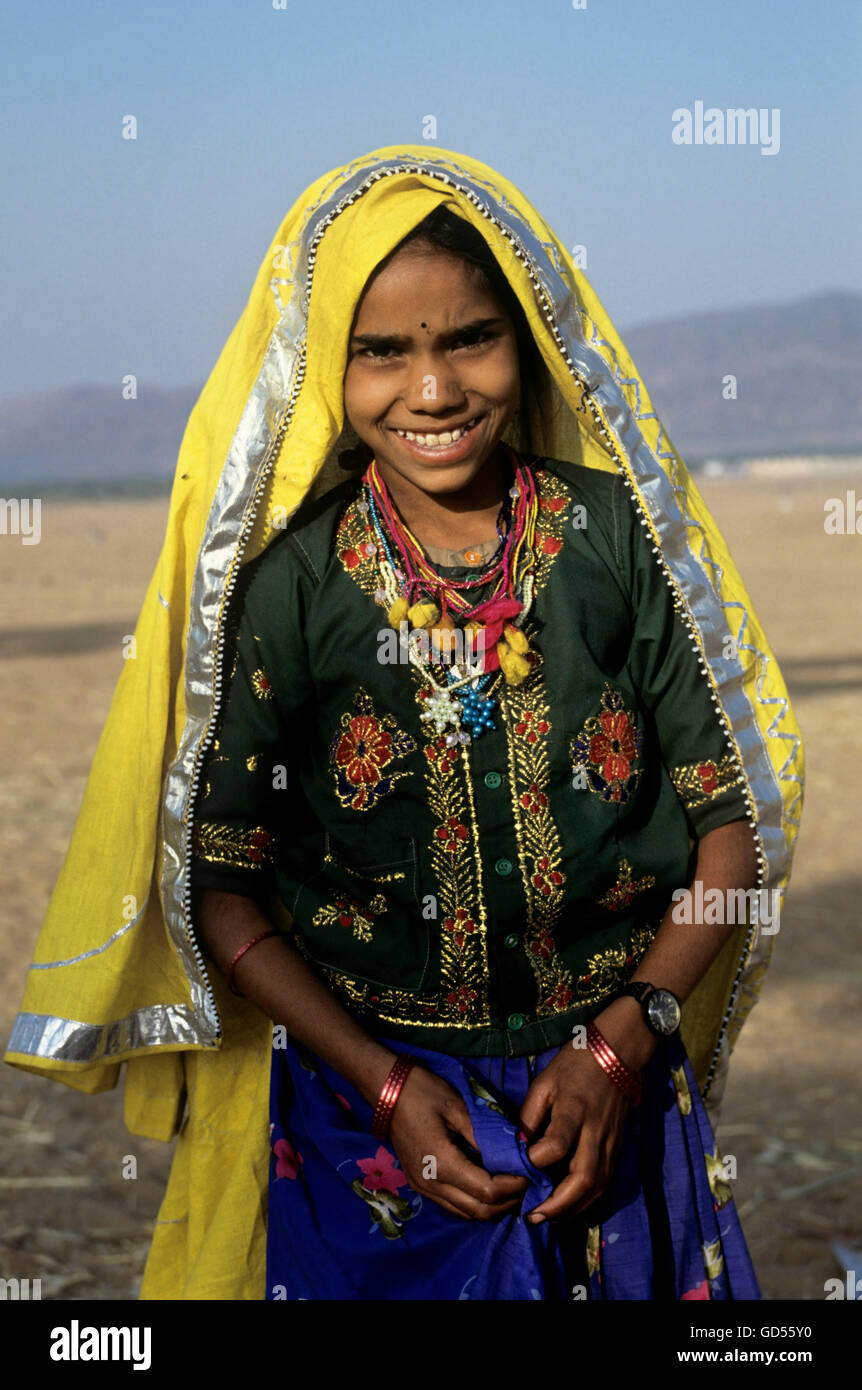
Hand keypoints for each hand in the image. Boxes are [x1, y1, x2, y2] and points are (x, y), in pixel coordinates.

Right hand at [388, 1065, 528, 1220]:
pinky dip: (474, 1203)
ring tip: (512, 1187)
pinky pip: (453, 1205)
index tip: (530, 1172)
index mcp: (442, 1163)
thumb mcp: (459, 1107)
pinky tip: (487, 1187)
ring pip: (466, 1213)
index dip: (513, 1186)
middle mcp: (431, 1184)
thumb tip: (514, 1154)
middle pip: (479, 1210)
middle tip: (527, 1182)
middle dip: (508, 1201)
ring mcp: (423, 1188)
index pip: (487, 1191)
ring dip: (492, 1206)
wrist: (387, 1090)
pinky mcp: (419, 1185)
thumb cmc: (424, 1093)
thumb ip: (485, 1135)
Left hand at [519, 1038, 629, 1223]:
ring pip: (598, 1187)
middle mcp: (596, 1131)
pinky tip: (568, 1206)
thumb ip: (530, 1115)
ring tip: (547, 1218)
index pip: (556, 1145)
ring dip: (572, 1208)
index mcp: (575, 1110)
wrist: (617, 1054)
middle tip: (533, 1216)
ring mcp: (611, 1142)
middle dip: (558, 1204)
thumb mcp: (544, 1082)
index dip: (535, 1162)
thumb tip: (516, 1148)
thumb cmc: (574, 1064)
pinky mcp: (618, 1148)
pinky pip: (605, 1182)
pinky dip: (587, 1200)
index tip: (517, 1169)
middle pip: (584, 1178)